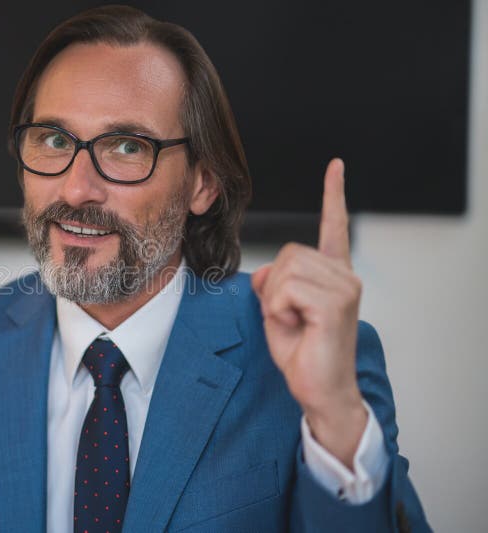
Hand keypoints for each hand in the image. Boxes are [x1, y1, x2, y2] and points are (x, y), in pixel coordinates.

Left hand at [251, 158, 366, 468]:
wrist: (319, 390)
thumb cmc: (302, 353)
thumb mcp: (277, 311)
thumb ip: (272, 284)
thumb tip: (267, 270)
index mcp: (334, 275)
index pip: (334, 227)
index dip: (333, 195)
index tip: (335, 167)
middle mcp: (344, 276)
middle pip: (288, 253)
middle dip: (273, 286)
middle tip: (288, 316)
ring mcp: (344, 287)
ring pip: (285, 270)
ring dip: (276, 300)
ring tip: (295, 322)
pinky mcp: (335, 303)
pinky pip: (286, 289)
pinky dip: (279, 309)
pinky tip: (297, 326)